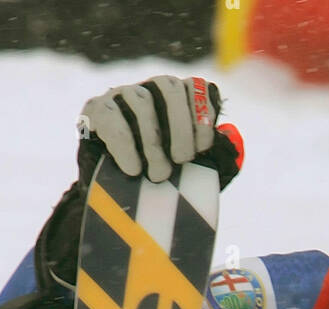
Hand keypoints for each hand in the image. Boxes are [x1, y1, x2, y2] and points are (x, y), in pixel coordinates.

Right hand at [78, 76, 240, 187]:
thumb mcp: (197, 173)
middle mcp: (151, 90)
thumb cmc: (164, 183)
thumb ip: (219, 156)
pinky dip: (125, 146)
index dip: (202, 116)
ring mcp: (122, 97)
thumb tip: (232, 136)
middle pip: (169, 87)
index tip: (203, 150)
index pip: (196, 86)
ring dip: (154, 142)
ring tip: (159, 175)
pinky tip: (133, 169)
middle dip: (180, 127)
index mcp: (178, 100)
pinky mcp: (96, 111)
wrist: (119, 202)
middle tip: (181, 161)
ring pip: (141, 102)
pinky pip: (112, 118)